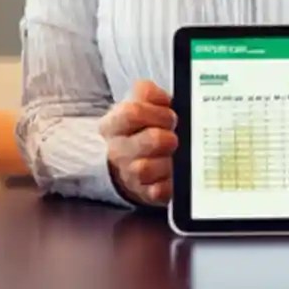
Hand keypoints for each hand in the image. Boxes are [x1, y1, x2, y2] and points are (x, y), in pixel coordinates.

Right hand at [99, 80, 177, 205]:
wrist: (131, 160)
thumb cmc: (142, 127)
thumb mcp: (141, 104)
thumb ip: (150, 94)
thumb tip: (163, 99)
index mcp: (114, 125)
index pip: (132, 113)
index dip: (158, 113)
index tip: (170, 116)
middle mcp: (118, 151)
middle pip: (150, 140)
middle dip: (168, 137)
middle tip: (174, 136)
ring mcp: (129, 174)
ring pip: (147, 169)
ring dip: (168, 161)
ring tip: (174, 156)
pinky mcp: (144, 193)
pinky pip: (158, 191)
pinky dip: (169, 184)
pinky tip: (175, 175)